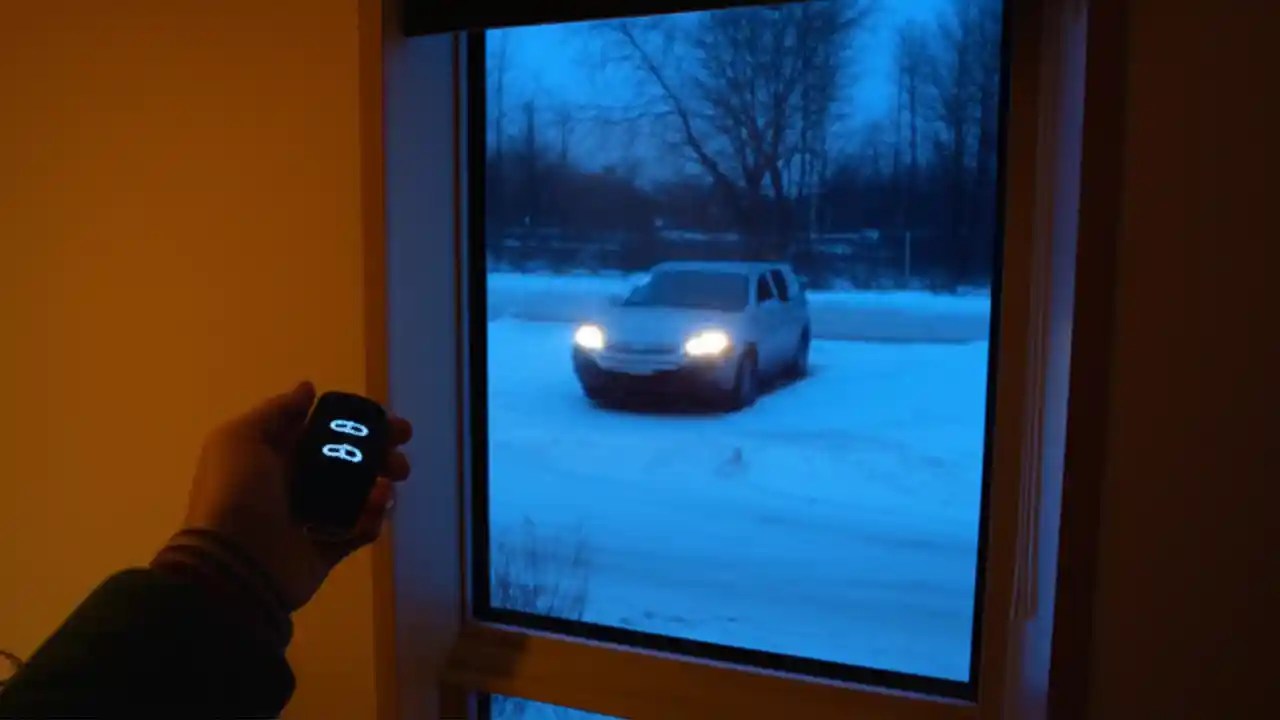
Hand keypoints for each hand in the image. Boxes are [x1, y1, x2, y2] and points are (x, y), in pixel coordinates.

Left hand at [181, 381, 411, 610]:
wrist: (234, 563)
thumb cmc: (236, 494)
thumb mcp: (241, 439)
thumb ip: (277, 412)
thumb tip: (308, 388)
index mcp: (277, 453)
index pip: (325, 430)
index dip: (357, 423)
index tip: (386, 421)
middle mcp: (297, 481)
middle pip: (349, 459)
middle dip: (381, 453)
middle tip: (399, 457)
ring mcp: (315, 515)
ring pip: (360, 493)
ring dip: (381, 486)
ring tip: (385, 490)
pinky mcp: (329, 546)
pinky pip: (361, 529)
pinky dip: (372, 520)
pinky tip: (373, 514)